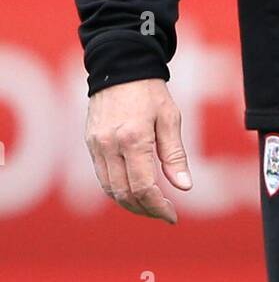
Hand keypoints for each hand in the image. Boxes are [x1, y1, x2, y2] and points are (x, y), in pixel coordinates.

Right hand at [85, 78, 191, 222]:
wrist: (121, 66)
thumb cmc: (150, 91)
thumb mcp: (170, 118)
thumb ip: (175, 155)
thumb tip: (185, 186)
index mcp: (133, 138)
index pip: (143, 187)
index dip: (158, 207)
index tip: (172, 215)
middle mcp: (110, 145)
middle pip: (124, 194)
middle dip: (145, 210)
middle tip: (164, 212)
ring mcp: (96, 145)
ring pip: (110, 189)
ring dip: (130, 203)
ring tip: (151, 205)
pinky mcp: (90, 143)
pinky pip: (102, 176)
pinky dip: (117, 189)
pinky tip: (134, 189)